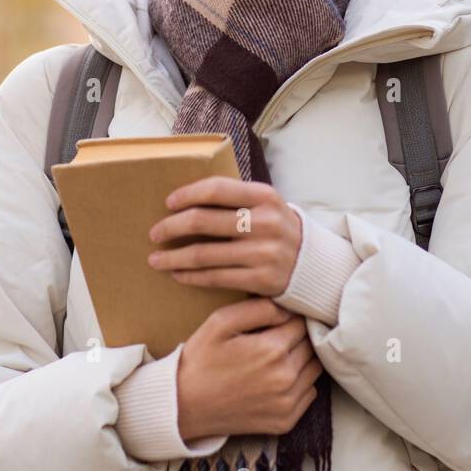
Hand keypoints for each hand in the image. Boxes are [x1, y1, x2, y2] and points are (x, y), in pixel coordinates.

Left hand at [147, 176, 302, 297]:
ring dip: (173, 257)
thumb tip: (187, 198)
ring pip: (203, 255)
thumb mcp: (267, 205)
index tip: (168, 203)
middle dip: (171, 227)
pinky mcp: (260, 280)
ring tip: (155, 259)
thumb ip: (236, 198)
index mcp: (264, 197)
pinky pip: (214, 278)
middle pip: (202, 222)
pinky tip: (177, 273)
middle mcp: (264, 223)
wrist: (315, 266)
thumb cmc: (279, 229)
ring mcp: (262, 253)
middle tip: (154, 233)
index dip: (187, 195)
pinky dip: (190, 276)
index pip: (216, 190)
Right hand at [177, 298, 320, 440]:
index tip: (275, 321)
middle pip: (310, 345)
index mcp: (272, 349)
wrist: (184, 405)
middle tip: (273, 338)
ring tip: (275, 359)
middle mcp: (286, 377)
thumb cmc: (201, 360)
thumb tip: (288, 307)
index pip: (301, 322)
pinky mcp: (286, 421)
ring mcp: (287, 402)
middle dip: (296, 338)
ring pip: (314, 369)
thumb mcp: (220, 322)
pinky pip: (310, 393)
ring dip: (301, 360)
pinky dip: (300, 384)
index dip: (289, 318)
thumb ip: (258, 308)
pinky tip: (276, 380)